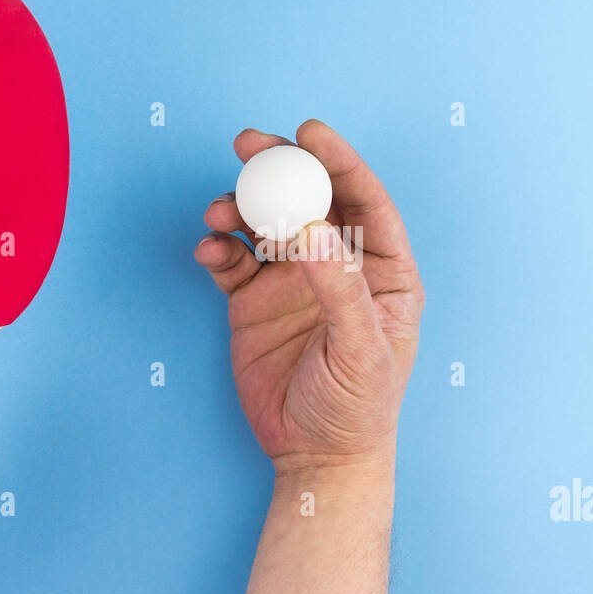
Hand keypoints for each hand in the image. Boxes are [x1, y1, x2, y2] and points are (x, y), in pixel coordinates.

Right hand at [195, 119, 423, 475]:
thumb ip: (339, 289)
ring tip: (220, 210)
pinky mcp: (253, 300)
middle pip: (309, 199)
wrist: (315, 458)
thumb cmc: (358, 409)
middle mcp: (337, 265)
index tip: (310, 135)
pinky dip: (218, 247)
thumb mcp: (360, 350)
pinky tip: (210, 248)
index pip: (365, 201)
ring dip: (241, 206)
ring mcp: (293, 280)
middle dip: (280, 168)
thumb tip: (313, 227)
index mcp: (383, 270)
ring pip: (265, 223)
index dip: (340, 162)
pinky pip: (233, 260)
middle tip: (248, 144)